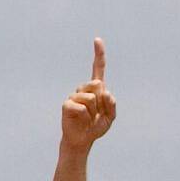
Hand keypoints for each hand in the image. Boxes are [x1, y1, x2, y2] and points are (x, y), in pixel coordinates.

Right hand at [61, 36, 115, 150]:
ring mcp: (74, 95)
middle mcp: (84, 88)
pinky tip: (81, 120)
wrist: (82, 140)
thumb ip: (112, 105)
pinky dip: (85, 117)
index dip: (99, 54)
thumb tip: (105, 92)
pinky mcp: (67, 104)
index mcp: (95, 89)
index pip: (98, 69)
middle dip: (101, 103)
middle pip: (98, 85)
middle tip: (96, 114)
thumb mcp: (110, 118)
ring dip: (93, 112)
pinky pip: (82, 108)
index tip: (97, 40)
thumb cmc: (95, 127)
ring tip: (88, 118)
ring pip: (91, 98)